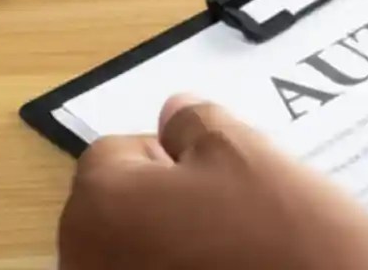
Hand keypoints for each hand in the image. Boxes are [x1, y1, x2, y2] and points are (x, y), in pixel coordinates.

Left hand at [58, 95, 367, 269]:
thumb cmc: (280, 238)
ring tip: (243, 252)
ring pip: (142, 250)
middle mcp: (87, 259)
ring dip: (181, 246)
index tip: (223, 172)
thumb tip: (174, 112)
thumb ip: (198, 124)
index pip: (118, 152)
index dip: (173, 151)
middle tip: (239, 211)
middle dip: (171, 201)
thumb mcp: (248, 156)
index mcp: (100, 204)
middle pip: (120, 206)